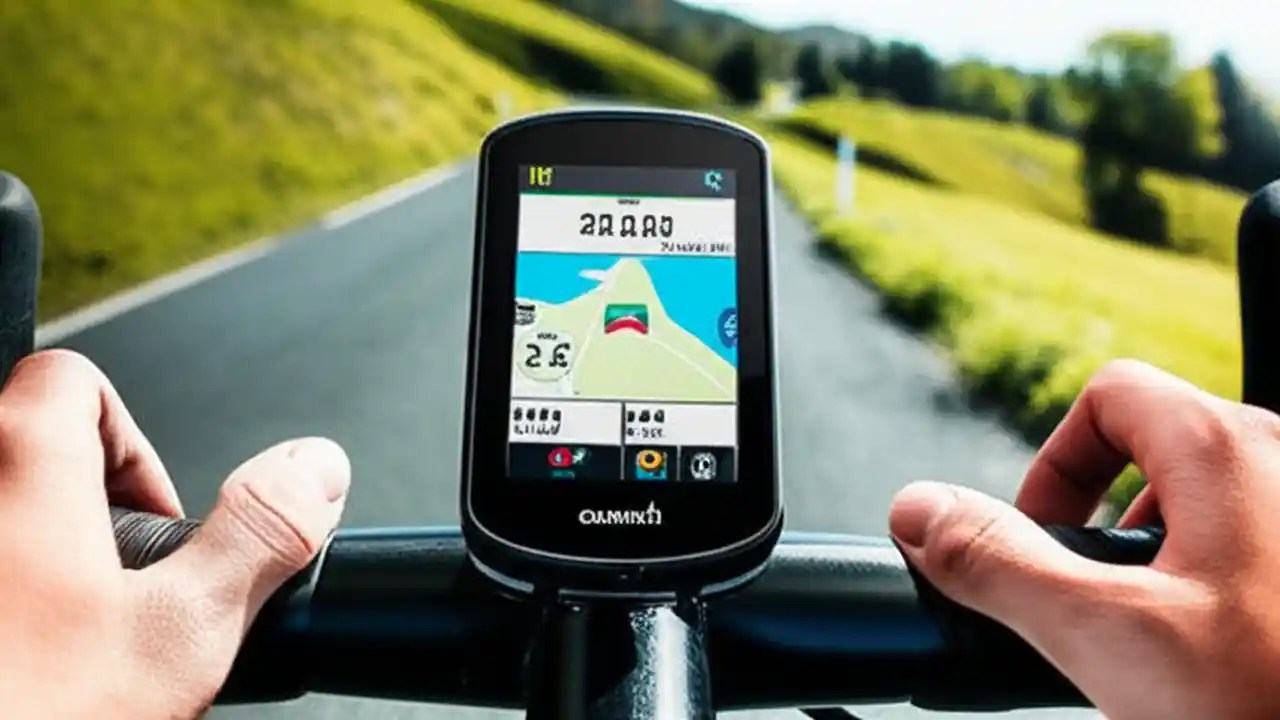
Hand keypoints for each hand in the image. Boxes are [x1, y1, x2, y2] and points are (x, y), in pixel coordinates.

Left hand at [0, 350, 349, 718]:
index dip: (133, 444)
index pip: (73, 380)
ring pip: (7, 517)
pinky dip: (17, 594)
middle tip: (114, 598)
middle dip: (91, 512)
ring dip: (47, 558)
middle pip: (33, 450)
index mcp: (15, 467)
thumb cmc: (36, 717)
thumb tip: (315, 467)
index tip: (150, 528)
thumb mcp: (183, 631)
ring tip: (67, 640)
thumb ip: (260, 532)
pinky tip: (30, 663)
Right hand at [890, 359, 1279, 719]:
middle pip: (1161, 442)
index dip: (1056, 465)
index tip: (1046, 545)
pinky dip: (1216, 580)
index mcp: (1231, 449)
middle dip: (1109, 516)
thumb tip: (917, 509)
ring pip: (1213, 497)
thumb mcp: (1108, 637)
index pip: (1112, 395)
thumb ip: (997, 562)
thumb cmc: (1267, 703)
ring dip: (1165, 554)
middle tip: (1102, 599)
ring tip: (1162, 634)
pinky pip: (1256, 539)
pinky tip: (1220, 656)